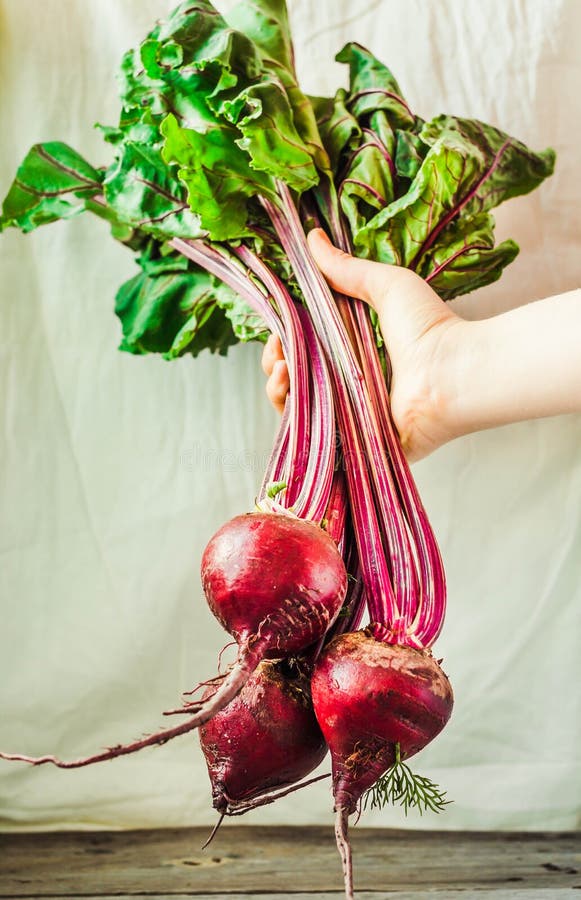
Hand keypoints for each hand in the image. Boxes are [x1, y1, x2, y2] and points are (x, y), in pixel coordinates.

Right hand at [262, 229, 465, 461]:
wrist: (453, 374)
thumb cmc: (429, 329)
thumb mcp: (386, 286)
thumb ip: (348, 267)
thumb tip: (313, 237)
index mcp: (354, 354)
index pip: (304, 351)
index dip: (284, 341)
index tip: (278, 330)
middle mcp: (349, 386)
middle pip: (294, 380)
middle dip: (274, 363)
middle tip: (279, 350)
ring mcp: (349, 417)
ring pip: (295, 409)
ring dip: (276, 387)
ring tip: (282, 368)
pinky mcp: (353, 443)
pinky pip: (311, 439)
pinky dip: (290, 418)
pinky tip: (285, 392)